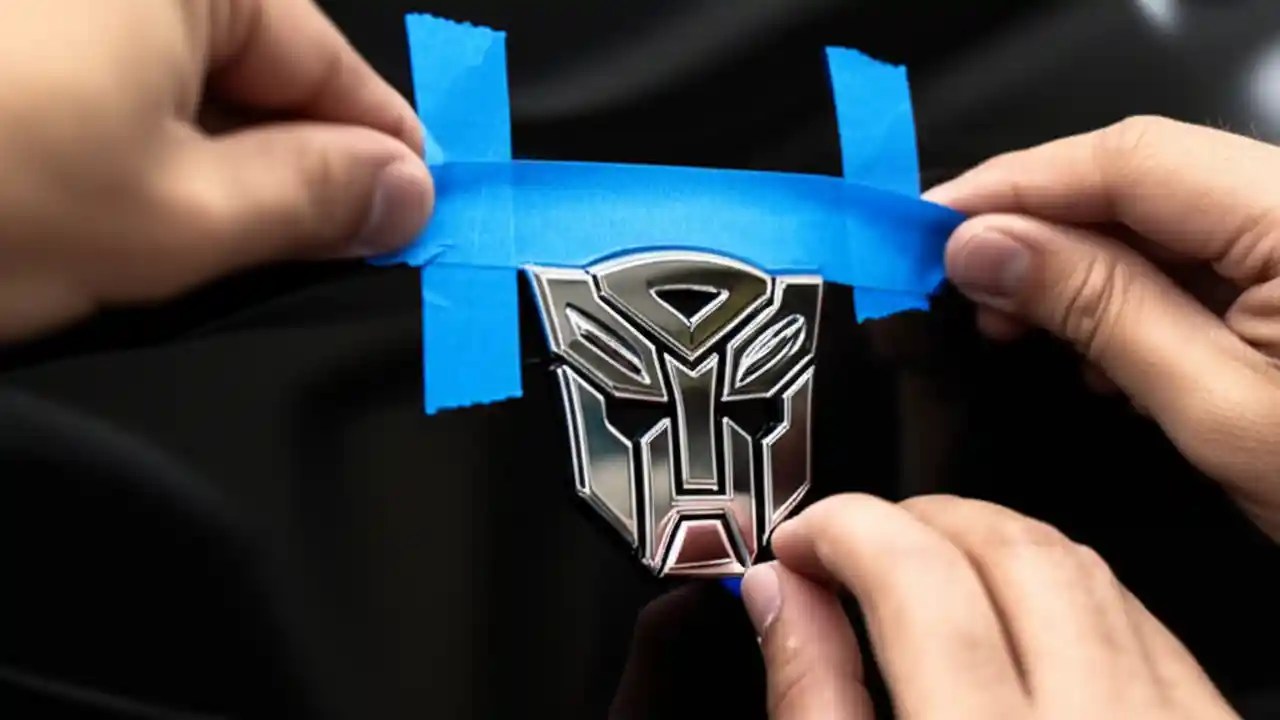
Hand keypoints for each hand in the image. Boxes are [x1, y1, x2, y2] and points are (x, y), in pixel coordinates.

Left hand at [0, 0, 431, 341]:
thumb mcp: (176, 218)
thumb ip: (313, 198)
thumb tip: (398, 190)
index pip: (330, 61)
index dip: (382, 152)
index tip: (412, 213)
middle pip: (252, 71)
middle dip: (280, 166)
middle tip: (307, 259)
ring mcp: (54, 5)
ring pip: (172, 83)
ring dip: (190, 162)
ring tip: (168, 244)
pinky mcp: (11, 37)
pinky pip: (101, 79)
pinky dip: (117, 141)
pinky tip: (98, 206)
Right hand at [741, 494, 1237, 718]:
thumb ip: (814, 701)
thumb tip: (779, 598)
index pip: (916, 578)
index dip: (842, 530)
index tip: (803, 542)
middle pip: (1010, 551)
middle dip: (915, 522)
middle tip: (856, 552)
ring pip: (1082, 568)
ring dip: (989, 546)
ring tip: (928, 581)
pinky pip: (1144, 619)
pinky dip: (1067, 593)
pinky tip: (1019, 626)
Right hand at [925, 116, 1279, 539]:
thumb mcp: (1218, 409)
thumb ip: (1100, 311)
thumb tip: (987, 248)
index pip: (1127, 160)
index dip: (1013, 183)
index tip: (929, 223)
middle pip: (1139, 176)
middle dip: (1035, 221)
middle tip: (952, 276)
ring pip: (1160, 213)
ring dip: (1074, 258)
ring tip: (1012, 318)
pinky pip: (1196, 252)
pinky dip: (1127, 289)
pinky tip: (1090, 344)